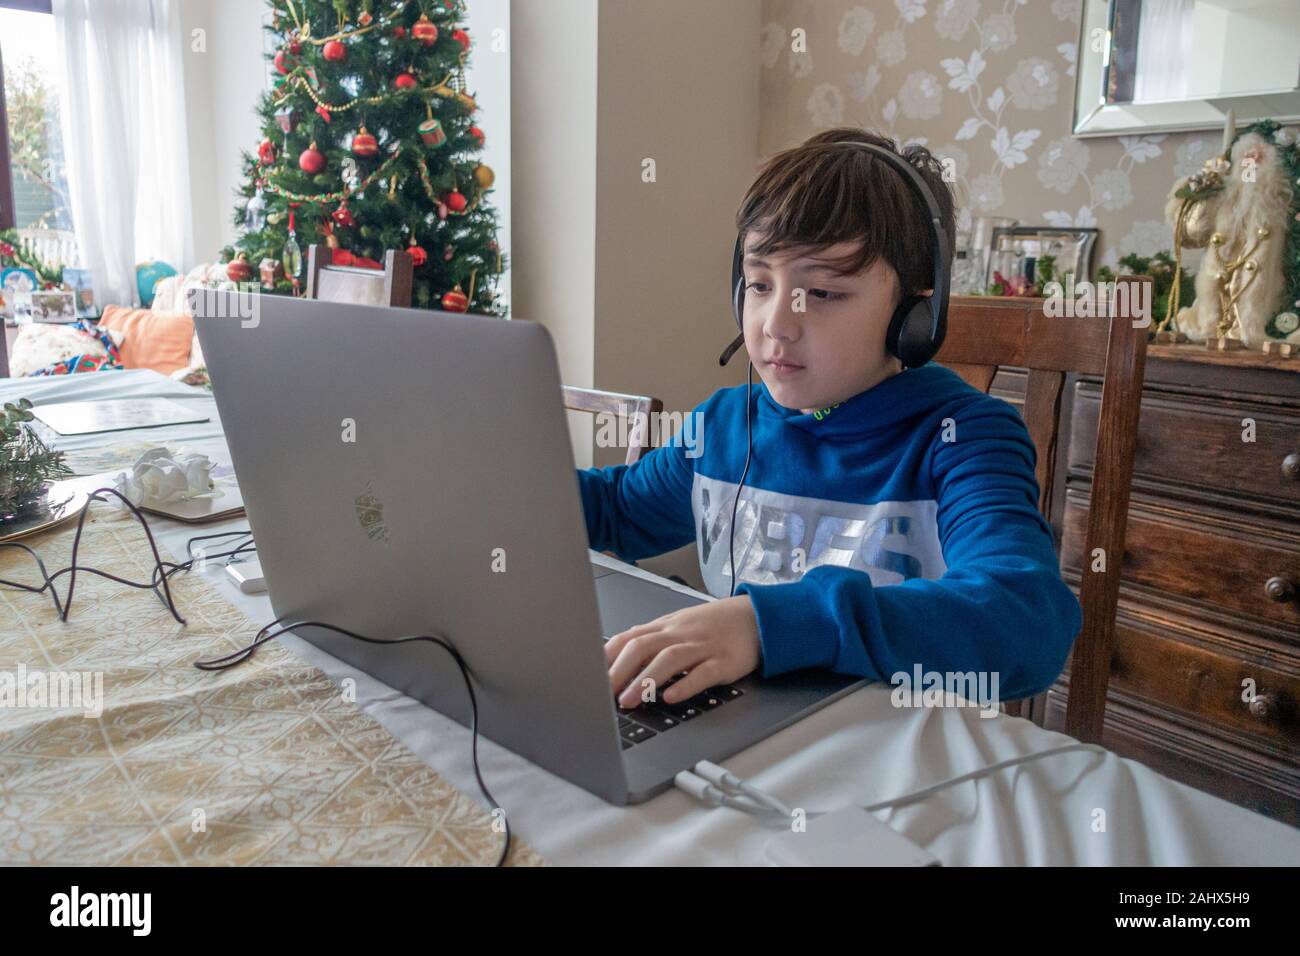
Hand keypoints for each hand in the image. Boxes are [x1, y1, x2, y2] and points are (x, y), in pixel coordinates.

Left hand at [605, 596, 760, 708]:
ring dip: (645, 680)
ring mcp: (702, 646)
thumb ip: (651, 640)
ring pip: (668, 659)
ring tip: (629, 700)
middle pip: (643, 646)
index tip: (590, 676)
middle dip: (620, 671)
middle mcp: (680, 634)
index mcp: (666, 626)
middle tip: (603, 694)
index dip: (608, 657)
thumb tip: (614, 658)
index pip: (629, 637)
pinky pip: (703, 673)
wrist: (757, 617)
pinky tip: (671, 697)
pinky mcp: (724, 661)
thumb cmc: (714, 625)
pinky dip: (685, 685)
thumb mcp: (679, 626)